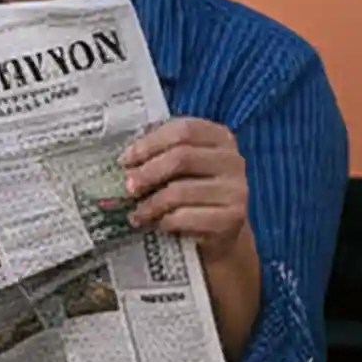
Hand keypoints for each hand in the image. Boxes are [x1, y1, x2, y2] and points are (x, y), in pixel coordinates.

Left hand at [119, 118, 249, 259]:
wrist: (224, 232)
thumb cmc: (194, 191)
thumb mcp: (181, 168)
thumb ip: (160, 155)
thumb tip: (125, 161)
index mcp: (219, 137)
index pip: (184, 129)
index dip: (150, 143)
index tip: (125, 160)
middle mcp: (233, 160)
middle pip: (182, 157)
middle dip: (147, 173)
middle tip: (127, 188)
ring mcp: (236, 189)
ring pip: (181, 191)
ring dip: (150, 204)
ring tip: (136, 214)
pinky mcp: (233, 218)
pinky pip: (187, 217)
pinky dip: (165, 222)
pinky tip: (156, 225)